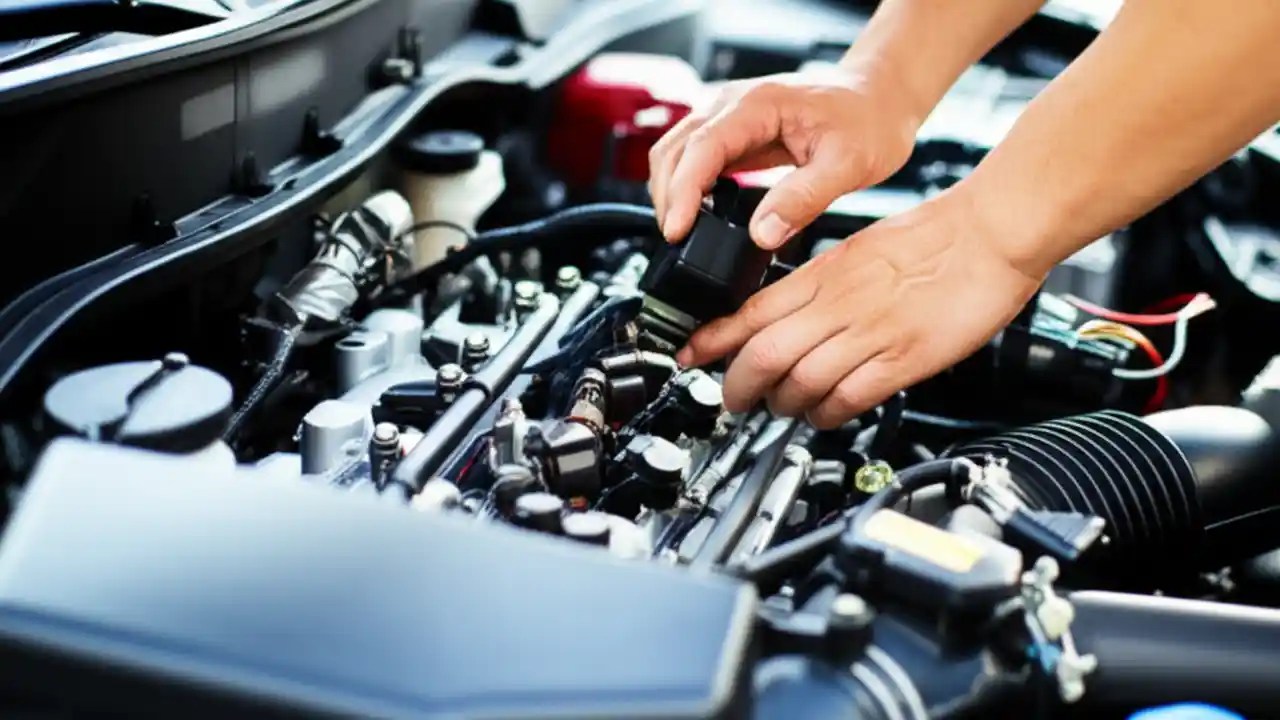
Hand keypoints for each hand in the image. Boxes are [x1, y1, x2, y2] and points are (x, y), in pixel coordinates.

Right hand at [648, 64, 922, 249]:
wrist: (878, 100)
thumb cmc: (868, 121)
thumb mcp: (848, 164)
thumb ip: (804, 198)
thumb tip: (762, 234)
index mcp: (758, 104)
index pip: (702, 147)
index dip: (683, 191)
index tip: (677, 230)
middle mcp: (733, 104)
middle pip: (675, 149)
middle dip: (668, 197)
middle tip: (679, 242)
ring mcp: (728, 117)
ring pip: (676, 153)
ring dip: (671, 192)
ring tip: (684, 233)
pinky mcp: (732, 135)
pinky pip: (693, 159)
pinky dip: (685, 187)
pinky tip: (698, 215)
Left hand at [674, 190, 1045, 428]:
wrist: (990, 233)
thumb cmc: (934, 237)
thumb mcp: (857, 250)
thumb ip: (821, 283)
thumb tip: (790, 311)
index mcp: (823, 274)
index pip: (750, 311)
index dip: (712, 341)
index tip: (688, 357)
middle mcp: (837, 304)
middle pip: (762, 354)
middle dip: (735, 387)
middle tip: (729, 401)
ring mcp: (868, 333)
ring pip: (798, 382)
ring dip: (780, 405)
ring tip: (779, 410)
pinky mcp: (901, 359)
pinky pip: (847, 397)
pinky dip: (825, 414)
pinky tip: (822, 415)